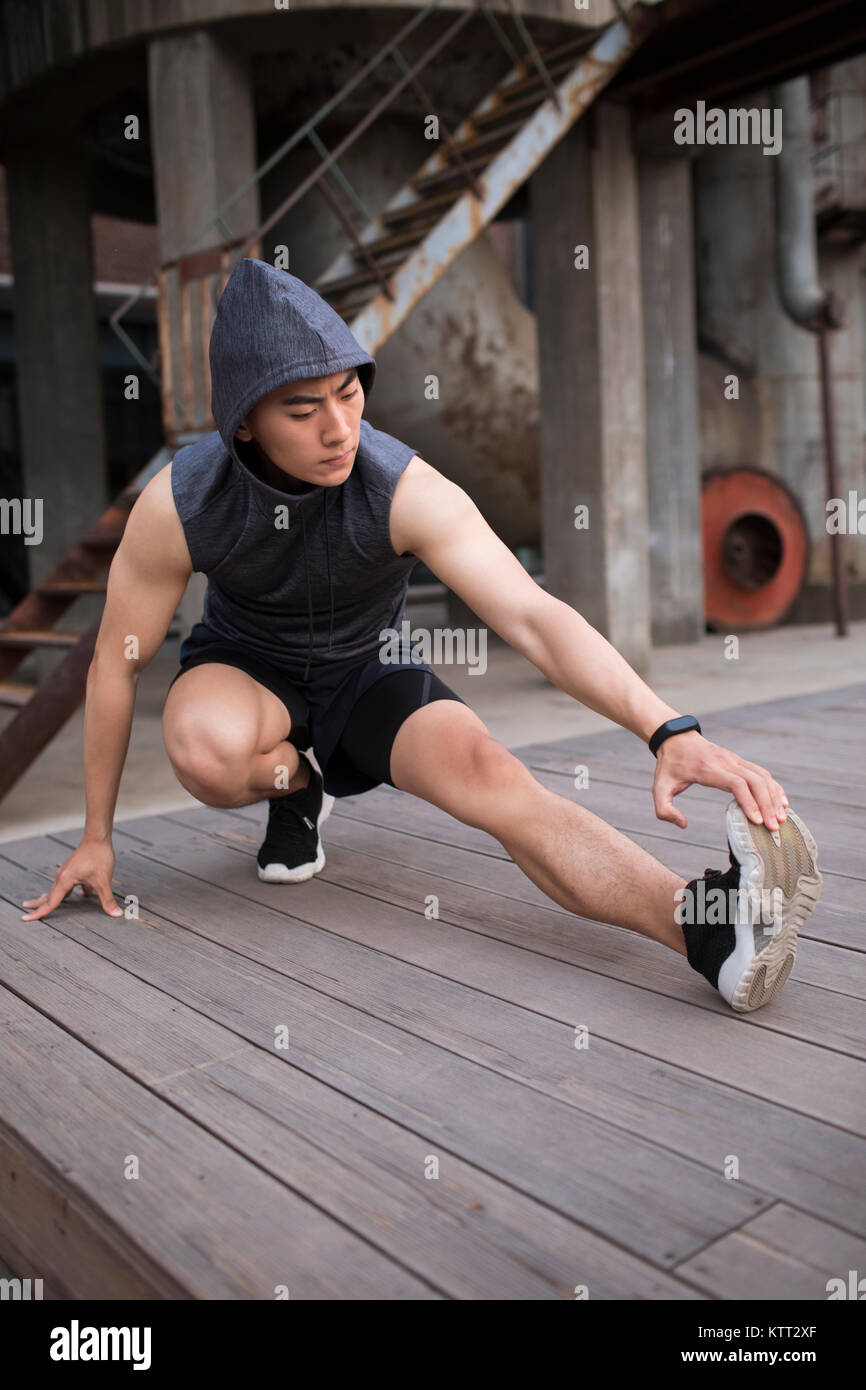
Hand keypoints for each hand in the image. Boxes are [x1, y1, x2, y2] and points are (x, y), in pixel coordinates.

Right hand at [20, 838, 123, 920]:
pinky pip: (67, 884)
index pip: (50, 902)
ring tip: (39, 904)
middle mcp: (62, 877)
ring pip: (57, 889)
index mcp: (65, 880)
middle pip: (48, 896)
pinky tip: (79, 894)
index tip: (25, 918)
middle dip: (38, 906)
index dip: (39, 913)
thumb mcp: (103, 880)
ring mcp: (67, 872)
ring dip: (49, 898)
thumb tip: (116, 914)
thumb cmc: (98, 856)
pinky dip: (66, 892)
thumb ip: (107, 899)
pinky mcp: (73, 869)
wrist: (98, 837)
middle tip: (25, 914)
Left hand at [651, 730, 788, 830]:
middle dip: (767, 804)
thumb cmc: (669, 765)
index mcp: (708, 769)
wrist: (676, 739)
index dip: (749, 801)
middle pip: (755, 781)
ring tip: (781, 818)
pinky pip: (762, 773)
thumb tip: (683, 824)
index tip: (757, 820)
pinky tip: (781, 802)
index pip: (736, 783)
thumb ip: (664, 809)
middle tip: (774, 827)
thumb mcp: (659, 787)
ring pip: (762, 776)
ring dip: (774, 797)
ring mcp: (735, 760)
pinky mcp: (740, 761)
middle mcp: (726, 762)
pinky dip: (774, 787)